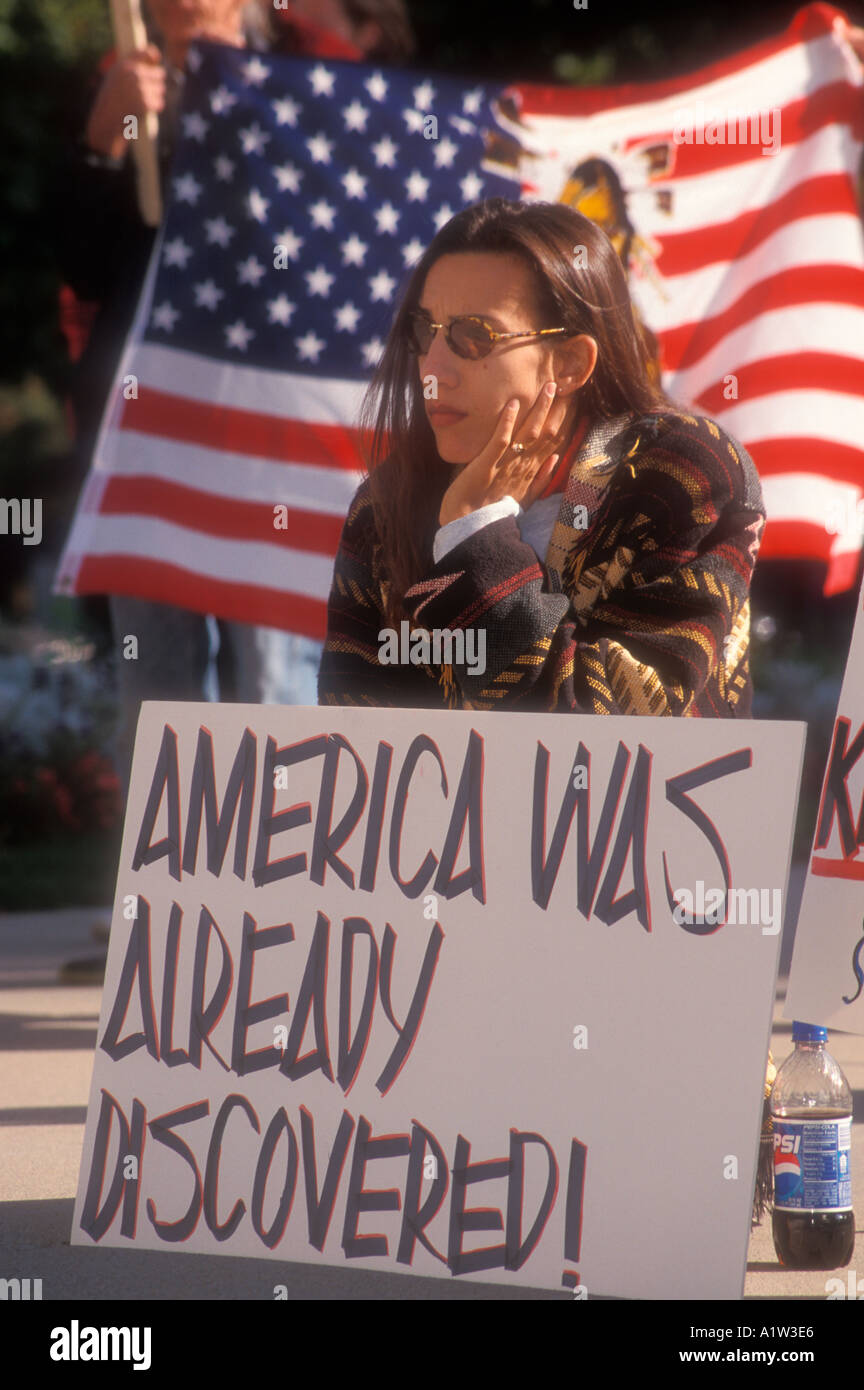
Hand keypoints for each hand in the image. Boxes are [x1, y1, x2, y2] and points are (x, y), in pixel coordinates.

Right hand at [85, 46, 165, 158]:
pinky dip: (154, 107)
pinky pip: (160, 102)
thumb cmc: (112, 100)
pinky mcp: (146, 102)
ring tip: (140, 102)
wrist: (107, 121)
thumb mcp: (116, 77)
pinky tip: (143, 110)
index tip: (156, 59)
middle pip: (159, 74)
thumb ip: (131, 66)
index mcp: (124, 65)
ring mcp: (140, 88)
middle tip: (145, 92)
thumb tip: (155, 58)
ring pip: (161, 89)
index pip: (146, 52)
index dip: (154, 55)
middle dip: (156, 83)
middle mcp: (133, 74)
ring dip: (155, 96)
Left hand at [438, 381, 568, 526]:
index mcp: (530, 473)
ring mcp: (506, 465)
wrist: (468, 527)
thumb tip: (556, 459)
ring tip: (548, 387)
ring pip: (528, 434)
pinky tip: (513, 404)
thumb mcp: (523, 499)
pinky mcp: (487, 465)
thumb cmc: (491, 512)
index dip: (562, 421)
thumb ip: (541, 481)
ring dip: (538, 409)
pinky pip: (500, 441)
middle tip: (562, 384)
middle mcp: (522, 467)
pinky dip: (507, 422)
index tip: (570, 401)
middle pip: (544, 434)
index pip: (552, 442)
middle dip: (554, 409)